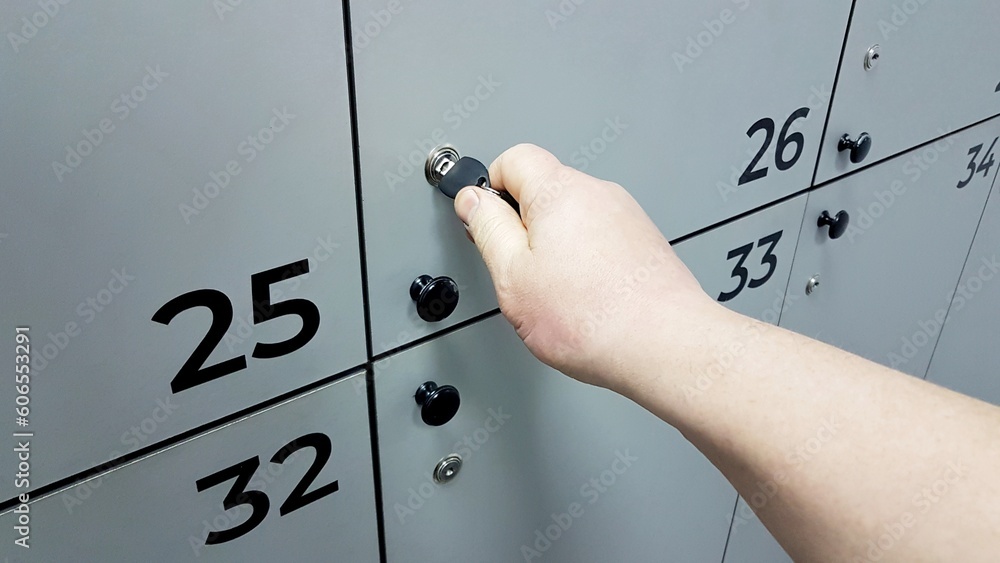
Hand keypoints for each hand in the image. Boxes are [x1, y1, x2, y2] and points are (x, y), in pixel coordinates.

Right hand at [454, 144, 721, 390]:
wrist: (663, 344)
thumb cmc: (593, 317)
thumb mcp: (512, 275)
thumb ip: (487, 228)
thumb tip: (473, 201)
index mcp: (558, 191)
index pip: (513, 159)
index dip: (490, 188)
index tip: (483, 221)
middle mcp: (597, 193)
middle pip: (544, 188)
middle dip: (523, 225)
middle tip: (519, 270)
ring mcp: (626, 216)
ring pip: (573, 217)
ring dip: (556, 246)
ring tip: (556, 293)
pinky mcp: (644, 242)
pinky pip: (600, 239)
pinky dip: (586, 262)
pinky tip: (585, 298)